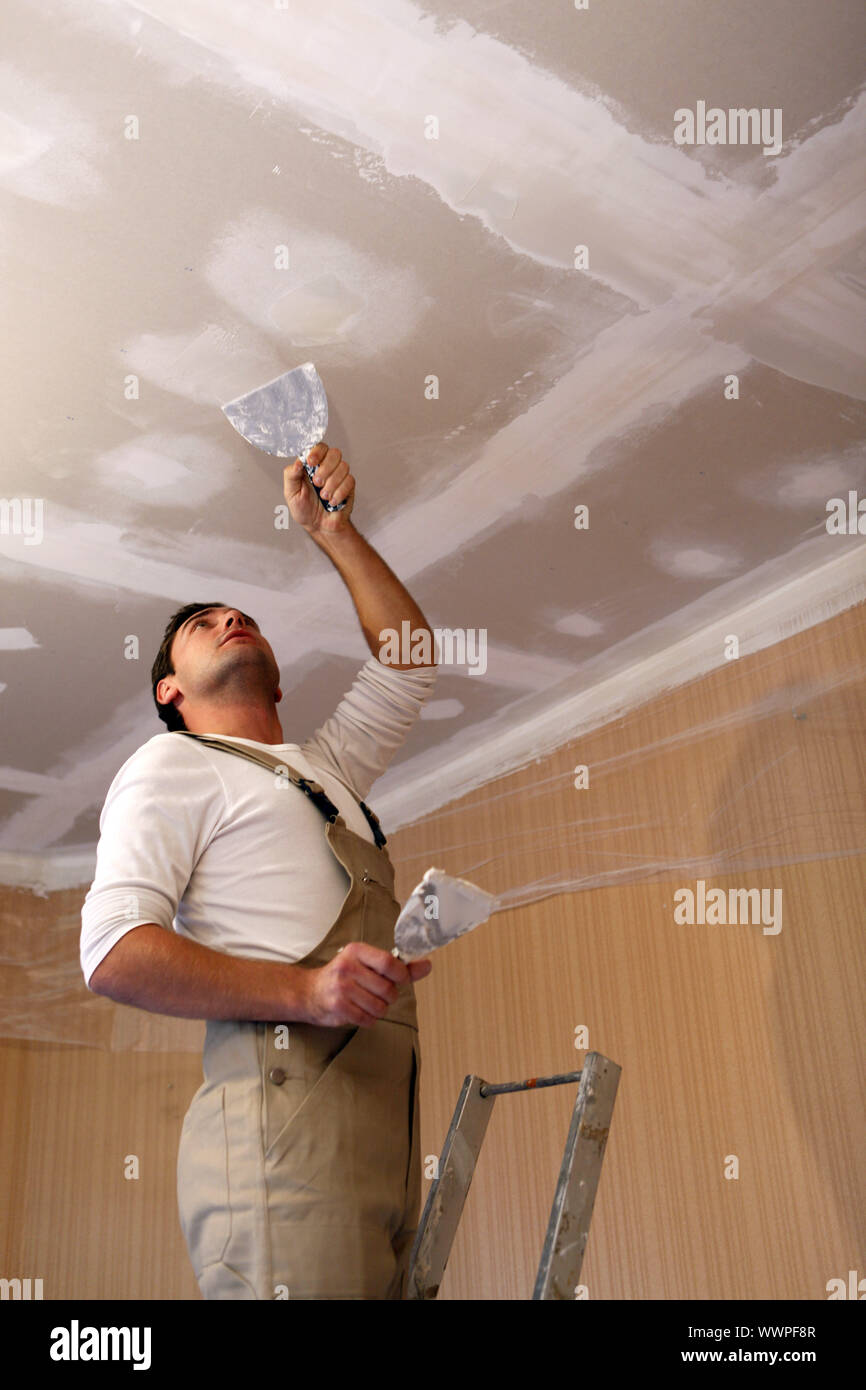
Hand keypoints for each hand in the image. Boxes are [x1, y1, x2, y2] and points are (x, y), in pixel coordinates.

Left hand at [283, 441, 354, 534]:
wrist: (319, 527)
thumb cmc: (304, 509)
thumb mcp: (291, 493)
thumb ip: (291, 475)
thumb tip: (298, 462)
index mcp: (312, 465)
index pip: (318, 447)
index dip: (317, 452)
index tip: (311, 462)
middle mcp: (327, 467)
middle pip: (334, 453)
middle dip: (326, 468)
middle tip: (317, 483)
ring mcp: (339, 476)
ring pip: (343, 467)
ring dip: (332, 483)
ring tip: (324, 496)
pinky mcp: (349, 486)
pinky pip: (349, 481)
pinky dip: (339, 493)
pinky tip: (332, 502)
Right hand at [300, 941, 431, 1027]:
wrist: (309, 992)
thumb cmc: (344, 977)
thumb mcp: (368, 965)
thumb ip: (399, 967)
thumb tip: (427, 966)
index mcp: (357, 951)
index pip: (389, 962)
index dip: (401, 975)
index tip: (401, 980)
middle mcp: (347, 967)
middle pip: (387, 989)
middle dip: (390, 997)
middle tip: (379, 994)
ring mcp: (341, 987)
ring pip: (379, 1007)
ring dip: (379, 1010)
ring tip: (367, 1003)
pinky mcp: (337, 1006)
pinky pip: (367, 1020)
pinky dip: (368, 1020)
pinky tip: (359, 1012)